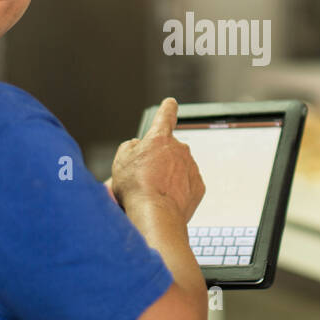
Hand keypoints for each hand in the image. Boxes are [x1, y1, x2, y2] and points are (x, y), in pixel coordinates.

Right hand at [111, 98, 205, 223]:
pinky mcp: (198, 187)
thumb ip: (131, 147)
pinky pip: (186, 185)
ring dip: (167, 178)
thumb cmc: (136, 188)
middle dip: (158, 162)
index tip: (171, 104)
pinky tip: (165, 201)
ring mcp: (191, 168)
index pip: (165, 116)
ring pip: (177, 170)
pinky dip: (177, 192)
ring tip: (153, 194)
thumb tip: (138, 146)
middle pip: (168, 152)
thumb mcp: (121, 160)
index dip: (167, 109)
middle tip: (144, 180)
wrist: (156, 215)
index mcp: (160, 138)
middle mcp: (180, 149)